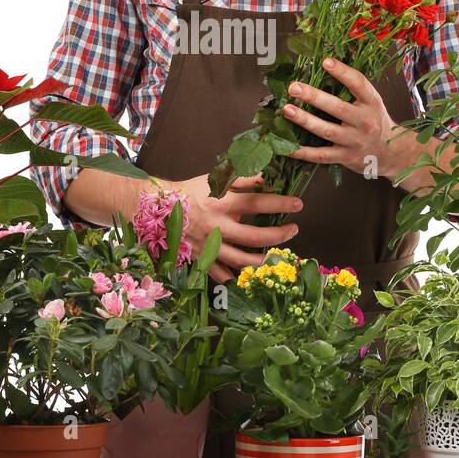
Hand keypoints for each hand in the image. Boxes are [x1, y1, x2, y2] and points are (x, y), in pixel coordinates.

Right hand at [173, 173, 302, 282]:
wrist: (160, 208)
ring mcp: (209, 246)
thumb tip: (268, 177)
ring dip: (262, 261)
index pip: (257, 203)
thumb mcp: (216, 180)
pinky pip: (220, 274)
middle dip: (278, 235)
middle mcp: (217, 226)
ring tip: (277, 258)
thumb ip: (243, 179)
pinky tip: (248, 280)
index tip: (297, 204)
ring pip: (240, 260)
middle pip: (254, 236)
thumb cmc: (192, 192)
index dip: (280, 203)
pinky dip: (234, 279)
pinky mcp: (202, 258)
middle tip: (293, 231)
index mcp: (222, 203)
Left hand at [283, 57, 411, 180]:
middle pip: (337, 108)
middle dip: (314, 97)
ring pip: (327, 130)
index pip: (359, 84)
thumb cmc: (375, 121)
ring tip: (287, 110)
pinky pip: (321, 155)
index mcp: (372, 103)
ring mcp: (355, 141)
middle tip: (294, 87)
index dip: (343, 72)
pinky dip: (303, 152)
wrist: (391, 153)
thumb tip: (324, 68)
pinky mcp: (345, 157)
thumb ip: (353, 89)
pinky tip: (287, 146)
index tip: (325, 62)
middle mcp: (365, 122)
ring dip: (305, 120)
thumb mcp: (372, 102)